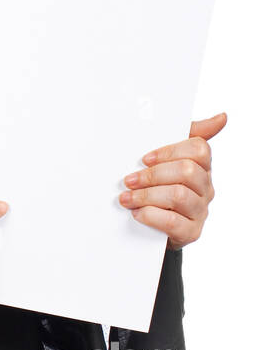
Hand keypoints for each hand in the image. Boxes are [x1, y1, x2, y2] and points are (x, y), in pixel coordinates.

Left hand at [119, 112, 226, 250]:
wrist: (153, 229)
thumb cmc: (161, 188)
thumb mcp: (168, 160)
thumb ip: (188, 136)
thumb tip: (222, 117)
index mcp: (202, 166)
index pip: (199, 149)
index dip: (170, 151)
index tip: (145, 159)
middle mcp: (206, 188)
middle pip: (187, 171)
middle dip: (153, 175)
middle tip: (129, 180)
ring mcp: (201, 211)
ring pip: (179, 195)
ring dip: (147, 195)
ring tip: (127, 198)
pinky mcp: (191, 232)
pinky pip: (173, 222)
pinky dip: (151, 216)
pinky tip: (137, 213)